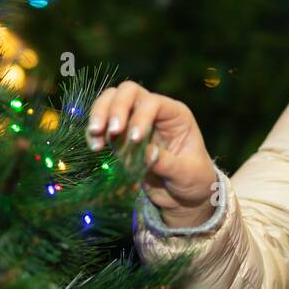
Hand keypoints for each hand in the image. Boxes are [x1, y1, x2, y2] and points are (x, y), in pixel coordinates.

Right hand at [88, 82, 216, 226]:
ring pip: (110, 101)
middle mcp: (154, 112)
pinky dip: (95, 132)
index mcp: (175, 115)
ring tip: (96, 136)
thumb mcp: (186, 173)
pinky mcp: (120, 137)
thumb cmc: (193, 179)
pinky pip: (103, 124)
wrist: (184, 196)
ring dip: (100, 115)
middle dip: (115, 108)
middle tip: (110, 131)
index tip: (134, 140)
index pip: (153, 102)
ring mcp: (134, 121)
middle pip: (128, 92)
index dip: (141, 117)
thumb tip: (146, 152)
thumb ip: (167, 162)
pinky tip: (96, 147)